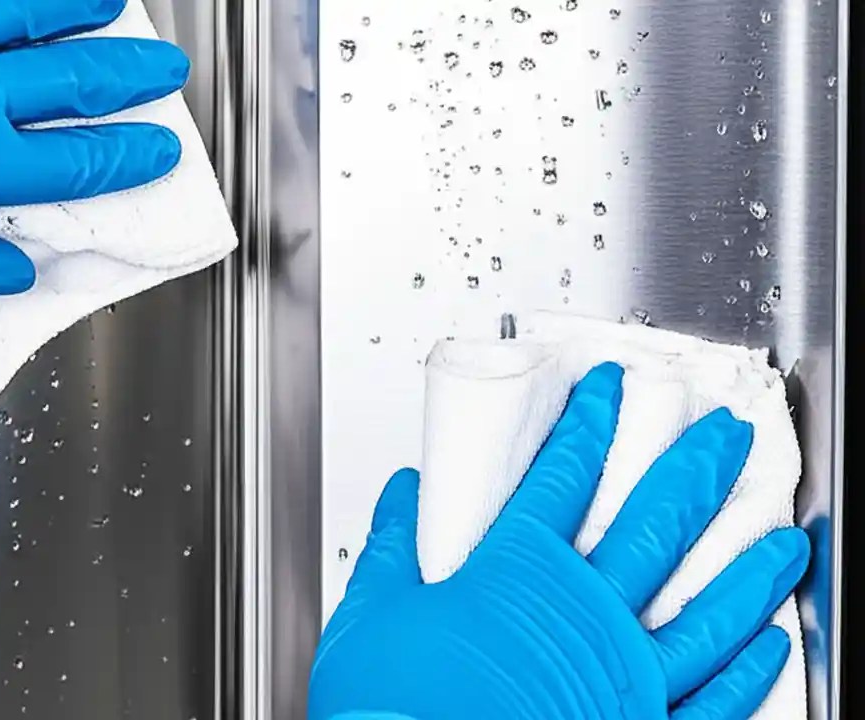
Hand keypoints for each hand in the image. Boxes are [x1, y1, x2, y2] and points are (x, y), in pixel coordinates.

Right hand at [310, 364, 808, 719]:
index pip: (564, 478)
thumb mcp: (372, 617)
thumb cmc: (396, 707)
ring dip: (748, 569)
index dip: (589, 424)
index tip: (608, 390)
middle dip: (694, 471)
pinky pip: (710, 698)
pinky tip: (767, 643)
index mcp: (519, 574)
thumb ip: (389, 549)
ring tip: (784, 540)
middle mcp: (585, 615)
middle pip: (653, 526)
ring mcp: (623, 676)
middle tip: (728, 435)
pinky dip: (744, 670)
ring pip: (703, 610)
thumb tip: (401, 495)